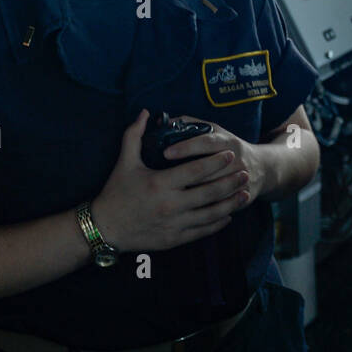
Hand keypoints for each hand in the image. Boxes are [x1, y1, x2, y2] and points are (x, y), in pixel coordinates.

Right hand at [90, 109, 252, 253]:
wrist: (105, 228)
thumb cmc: (115, 192)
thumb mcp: (124, 162)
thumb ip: (135, 135)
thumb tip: (146, 112)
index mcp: (160, 183)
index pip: (196, 170)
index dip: (215, 161)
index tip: (229, 153)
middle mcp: (170, 204)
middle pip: (210, 192)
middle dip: (231, 182)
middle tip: (245, 172)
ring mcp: (174, 223)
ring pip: (211, 213)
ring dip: (231, 203)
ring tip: (245, 192)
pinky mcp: (174, 239)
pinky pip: (202, 231)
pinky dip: (218, 223)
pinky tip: (228, 215)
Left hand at [165, 114, 266, 210]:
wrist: (262, 168)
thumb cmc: (229, 148)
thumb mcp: (216, 132)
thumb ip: (191, 125)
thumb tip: (163, 122)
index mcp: (228, 142)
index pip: (206, 142)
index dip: (186, 147)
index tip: (166, 153)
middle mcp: (237, 159)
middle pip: (209, 169)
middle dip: (186, 175)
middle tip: (163, 179)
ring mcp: (241, 179)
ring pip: (214, 189)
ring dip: (193, 193)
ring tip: (171, 196)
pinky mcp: (243, 196)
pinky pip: (222, 205)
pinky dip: (206, 207)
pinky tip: (187, 209)